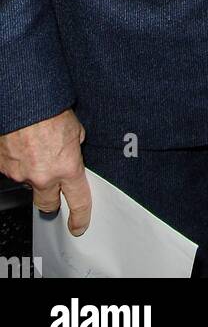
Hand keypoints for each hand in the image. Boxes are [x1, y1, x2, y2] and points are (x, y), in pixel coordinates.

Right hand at [0, 109, 90, 234]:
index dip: (80, 217)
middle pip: (49, 205)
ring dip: (35, 175)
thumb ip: (75, 146)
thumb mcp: (75, 128)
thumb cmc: (50, 109)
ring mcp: (22, 174)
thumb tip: (73, 150)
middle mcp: (44, 177)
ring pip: (30, 186)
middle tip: (55, 191)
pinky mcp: (5, 168)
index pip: (78, 201)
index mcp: (68, 167)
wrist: (24, 101)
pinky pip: (15, 172)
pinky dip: (20, 163)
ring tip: (38, 151)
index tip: (79, 225)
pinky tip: (24, 147)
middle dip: (53, 201)